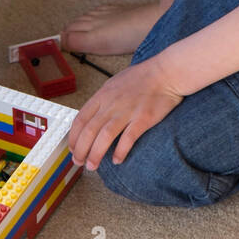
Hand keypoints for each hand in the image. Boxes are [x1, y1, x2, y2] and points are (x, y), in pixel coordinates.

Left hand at [68, 55, 184, 170]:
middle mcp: (112, 103)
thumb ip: (102, 100)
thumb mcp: (114, 84)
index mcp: (103, 95)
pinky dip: (120, 151)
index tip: (73, 149)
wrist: (165, 72)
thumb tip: (92, 117)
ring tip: (92, 166)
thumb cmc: (141, 78)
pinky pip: (128, 138)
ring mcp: (127, 111)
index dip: (73, 137)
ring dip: (95, 154)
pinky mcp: (143, 118)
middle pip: (89, 130)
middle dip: (80, 150)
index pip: (80, 119)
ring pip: (104, 136)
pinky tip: (117, 160)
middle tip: (79, 163)